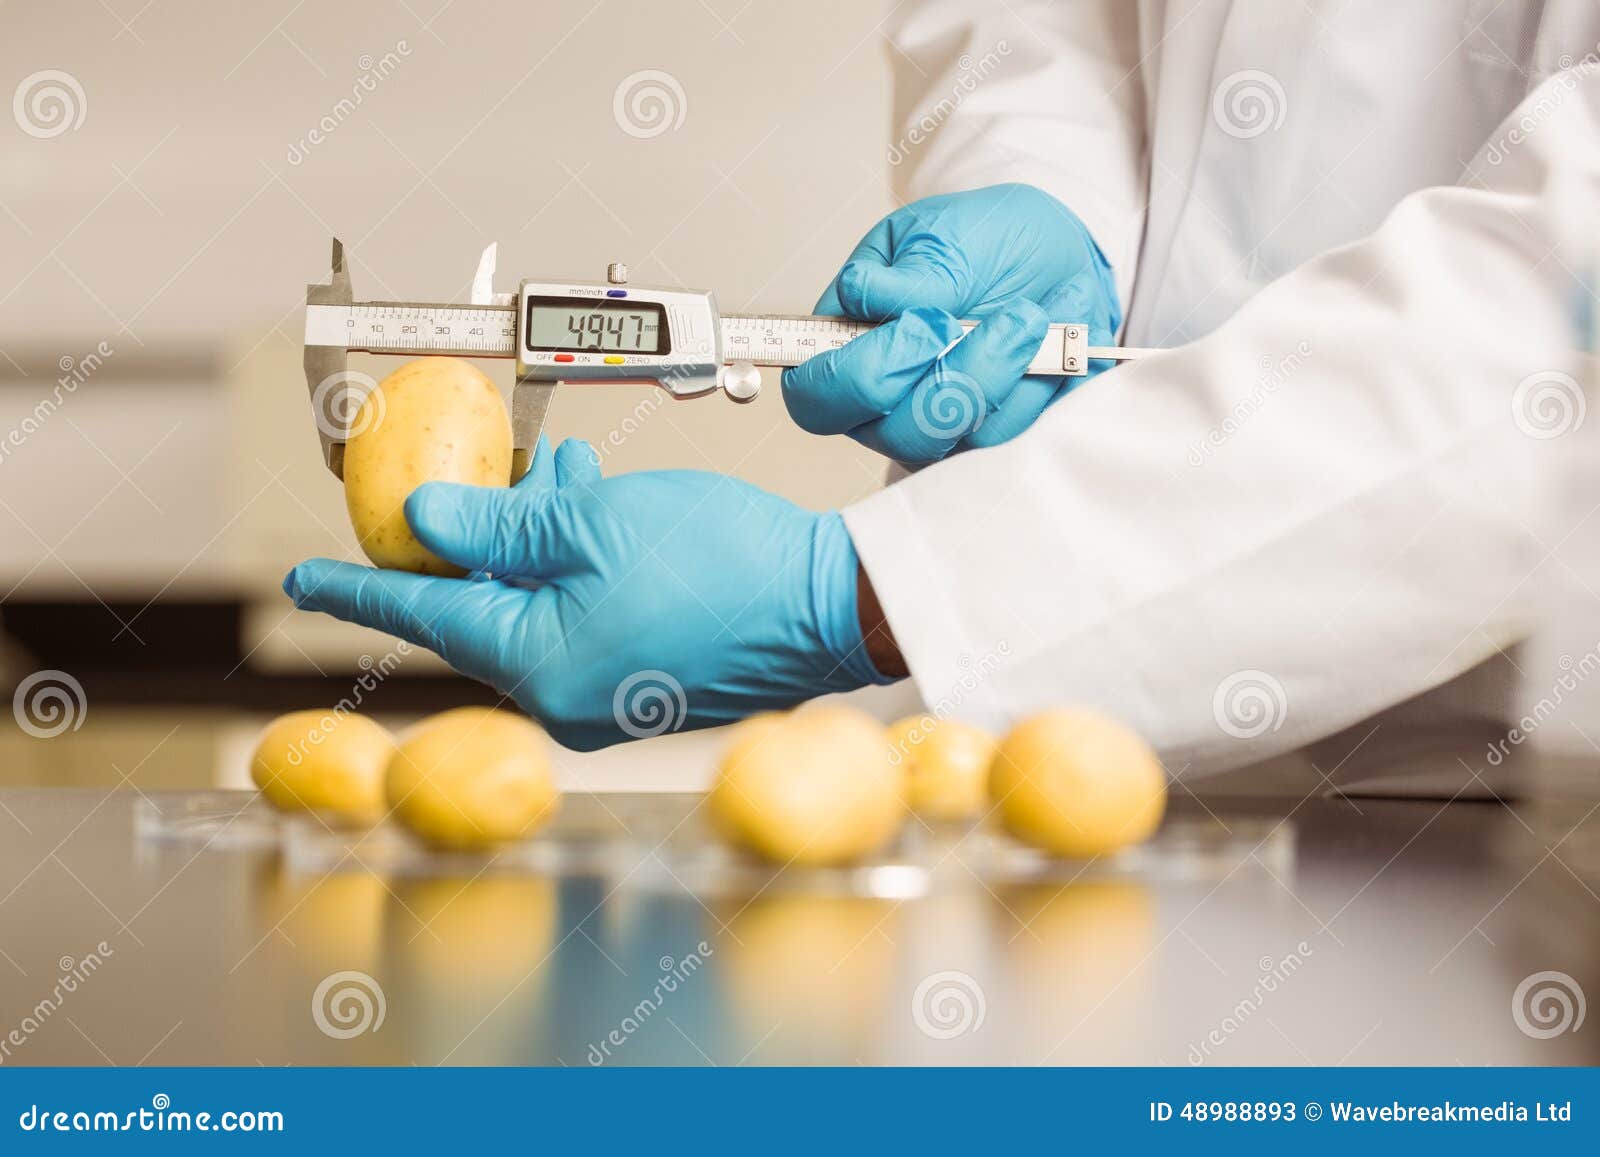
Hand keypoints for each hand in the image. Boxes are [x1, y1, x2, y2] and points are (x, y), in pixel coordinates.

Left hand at [282, 438, 892, 750]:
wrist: (831, 605)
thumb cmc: (726, 566)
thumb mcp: (592, 521)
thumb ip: (499, 522)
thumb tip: (428, 520)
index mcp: (537, 664)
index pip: (423, 617)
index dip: (358, 589)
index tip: (305, 579)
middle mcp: (564, 697)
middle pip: (484, 608)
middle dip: (475, 536)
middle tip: (460, 483)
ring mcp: (609, 698)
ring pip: (538, 606)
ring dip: (536, 537)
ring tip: (556, 471)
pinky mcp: (648, 684)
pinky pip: (582, 621)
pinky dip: (576, 567)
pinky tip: (593, 510)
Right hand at [783, 183, 1119, 464]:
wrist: (1054, 254)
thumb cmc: (980, 242)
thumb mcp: (938, 238)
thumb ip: (906, 277)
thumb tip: (858, 291)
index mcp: (845, 349)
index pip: (815, 396)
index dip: (857, 378)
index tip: (925, 324)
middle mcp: (883, 403)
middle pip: (888, 434)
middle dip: (942, 377)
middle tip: (975, 320)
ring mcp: (936, 426)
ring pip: (952, 438)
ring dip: (994, 372)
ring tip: (1027, 314)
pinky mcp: (990, 435)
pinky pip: (1007, 434)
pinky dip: (1033, 382)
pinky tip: (1044, 337)